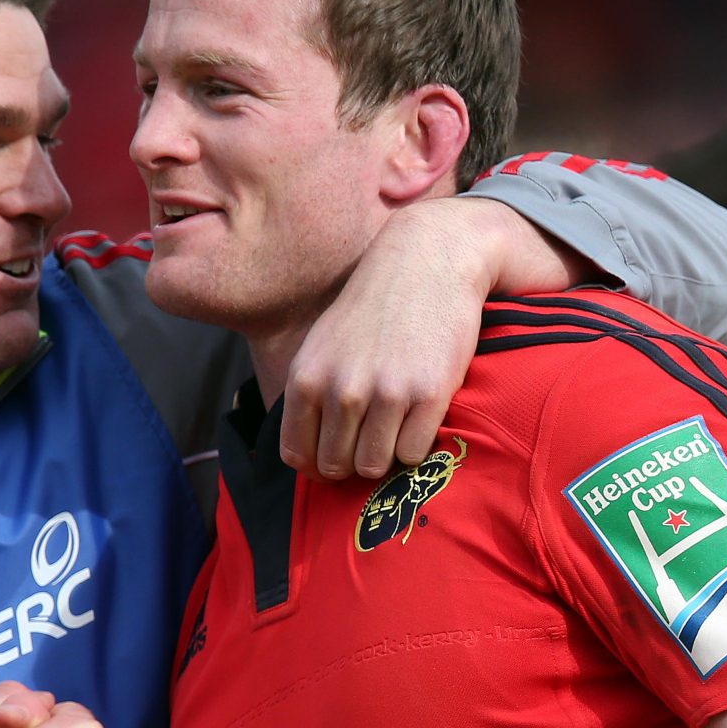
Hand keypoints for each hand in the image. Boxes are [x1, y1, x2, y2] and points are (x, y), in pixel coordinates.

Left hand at [281, 197, 575, 480]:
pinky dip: (416, 445)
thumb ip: (310, 394)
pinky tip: (418, 417)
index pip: (297, 455)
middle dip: (352, 461)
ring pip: (374, 466)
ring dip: (385, 455)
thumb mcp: (322, 344)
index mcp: (307, 378)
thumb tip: (306, 455)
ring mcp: (386, 394)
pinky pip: (413, 454)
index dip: (315, 464)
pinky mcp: (429, 394)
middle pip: (336, 466)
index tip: (335, 454)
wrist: (428, 260)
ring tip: (395, 426)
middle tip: (370, 438)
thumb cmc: (374, 307)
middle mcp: (342, 390)